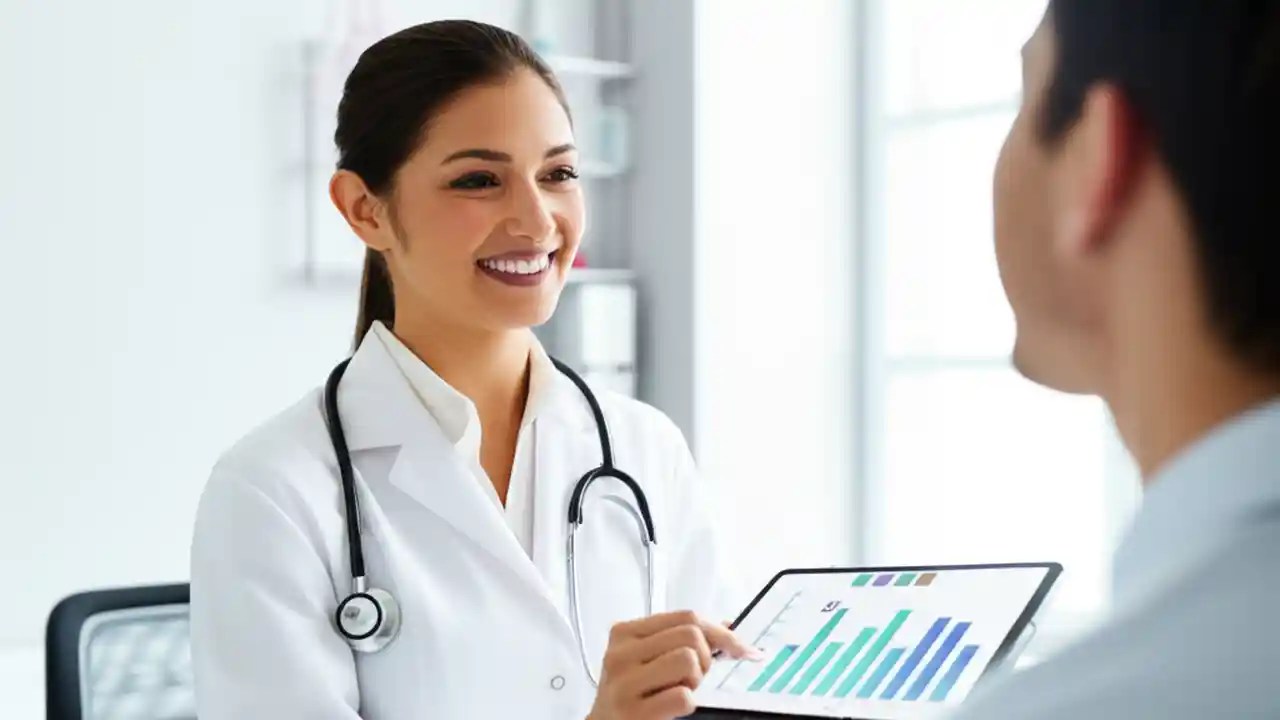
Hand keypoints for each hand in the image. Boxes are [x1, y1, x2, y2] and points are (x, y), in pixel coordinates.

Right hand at [587, 610, 760, 719]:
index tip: (742, 648)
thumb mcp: (645, 659)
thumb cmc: (629, 694)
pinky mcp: (632, 711)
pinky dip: (686, 704)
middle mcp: (621, 653)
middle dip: (706, 659)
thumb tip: (728, 627)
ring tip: (677, 690)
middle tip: (695, 678)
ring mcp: (624, 683)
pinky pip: (684, 697)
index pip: (687, 617)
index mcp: (624, 633)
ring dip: (694, 681)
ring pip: (688, 660)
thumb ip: (678, 640)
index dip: (721, 633)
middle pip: (691, 636)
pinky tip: (669, 708)